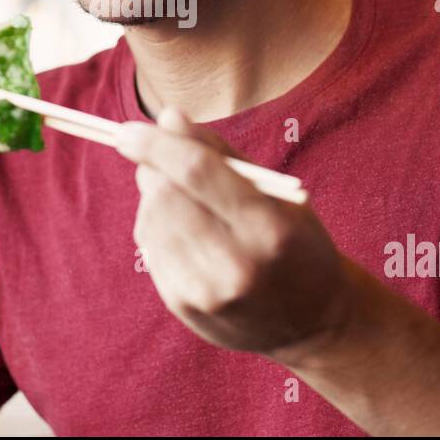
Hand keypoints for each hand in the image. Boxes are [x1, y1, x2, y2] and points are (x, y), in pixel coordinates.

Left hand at [116, 107, 360, 362]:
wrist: (312, 322)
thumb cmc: (294, 242)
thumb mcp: (277, 193)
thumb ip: (221, 153)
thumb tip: (168, 117)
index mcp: (268, 226)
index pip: (197, 170)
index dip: (156, 145)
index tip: (128, 130)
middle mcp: (235, 264)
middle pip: (164, 195)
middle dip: (153, 170)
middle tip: (163, 164)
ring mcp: (206, 291)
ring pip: (150, 220)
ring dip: (154, 199)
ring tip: (186, 202)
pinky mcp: (184, 306)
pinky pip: (149, 248)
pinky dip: (156, 228)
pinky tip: (185, 232)